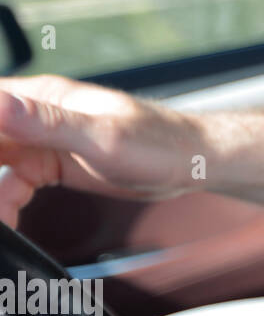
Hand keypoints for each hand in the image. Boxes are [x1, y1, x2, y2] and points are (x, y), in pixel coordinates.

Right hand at [0, 74, 201, 224]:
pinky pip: (13, 182)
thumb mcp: (101, 137)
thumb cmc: (159, 143)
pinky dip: (7, 202)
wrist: (192, 163)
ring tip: (6, 218)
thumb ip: (47, 122)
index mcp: (43, 96)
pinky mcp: (53, 165)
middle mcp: (37, 116)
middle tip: (3, 202)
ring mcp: (44, 141)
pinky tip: (12, 219)